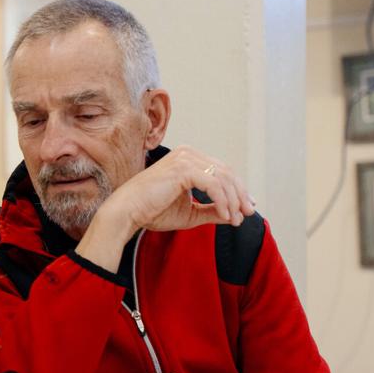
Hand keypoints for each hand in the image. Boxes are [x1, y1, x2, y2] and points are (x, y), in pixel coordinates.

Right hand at [103, 145, 255, 234]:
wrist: (127, 212)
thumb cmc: (151, 211)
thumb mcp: (189, 212)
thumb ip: (211, 210)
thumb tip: (234, 215)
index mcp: (187, 159)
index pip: (221, 171)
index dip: (237, 189)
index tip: (246, 209)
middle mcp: (188, 153)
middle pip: (226, 172)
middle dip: (239, 195)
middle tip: (246, 214)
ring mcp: (185, 158)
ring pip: (223, 178)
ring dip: (233, 201)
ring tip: (234, 219)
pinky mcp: (183, 169)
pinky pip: (214, 185)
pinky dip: (223, 201)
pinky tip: (225, 216)